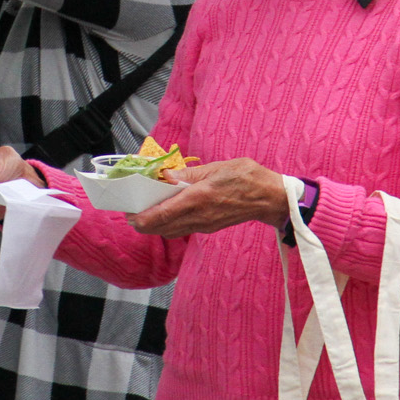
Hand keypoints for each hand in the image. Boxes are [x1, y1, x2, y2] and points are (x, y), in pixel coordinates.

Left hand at [128, 159, 288, 237]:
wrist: (270, 197)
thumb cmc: (245, 177)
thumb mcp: (214, 168)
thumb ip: (187, 174)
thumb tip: (164, 176)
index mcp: (198, 198)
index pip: (161, 215)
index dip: (141, 217)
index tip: (128, 212)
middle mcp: (198, 217)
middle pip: (161, 228)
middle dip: (143, 222)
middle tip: (132, 210)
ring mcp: (204, 225)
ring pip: (170, 231)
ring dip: (155, 224)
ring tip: (147, 209)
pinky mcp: (208, 227)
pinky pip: (182, 229)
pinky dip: (169, 223)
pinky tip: (167, 210)